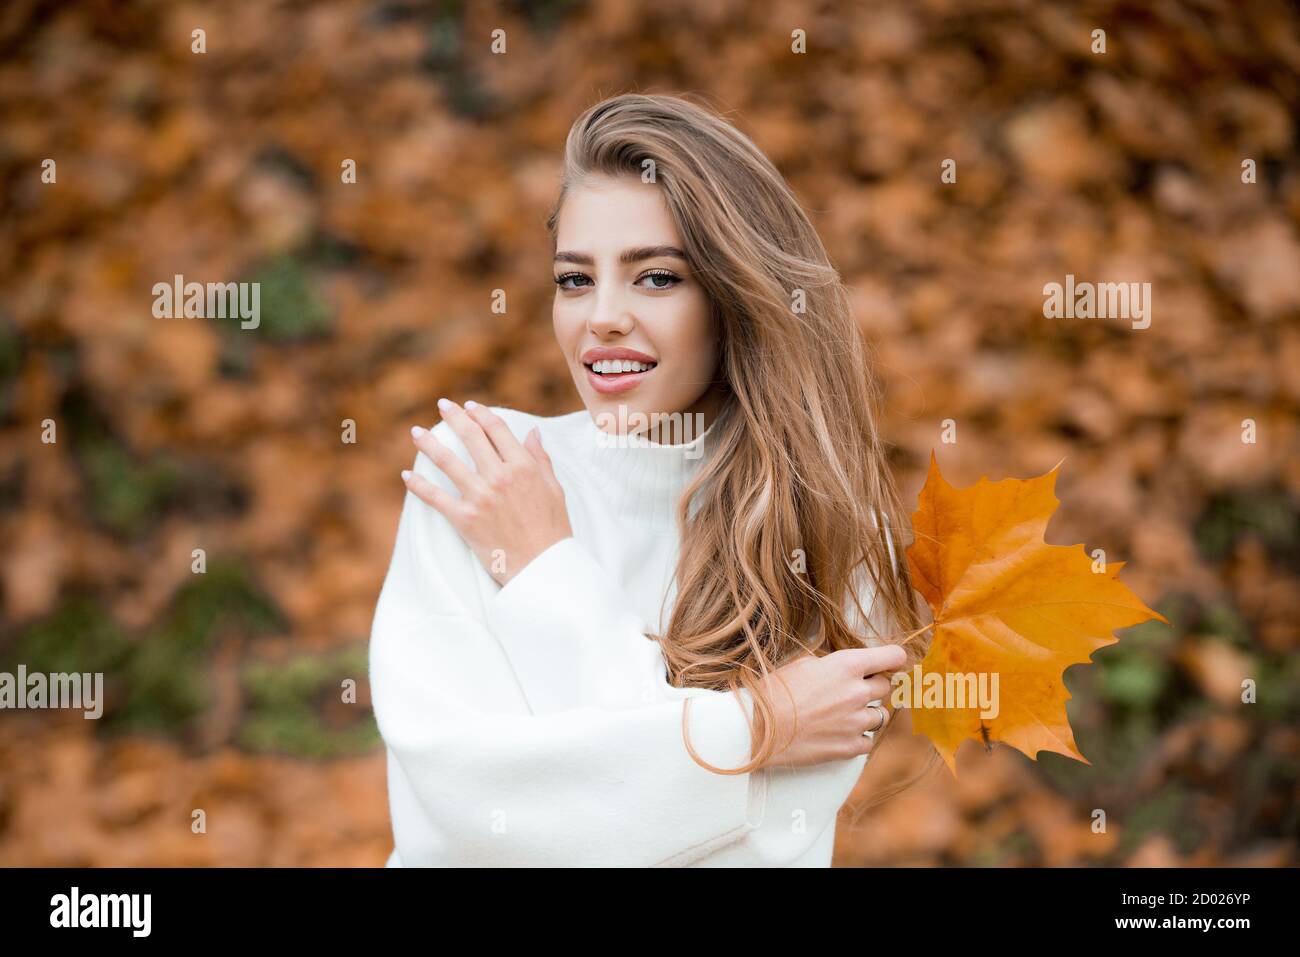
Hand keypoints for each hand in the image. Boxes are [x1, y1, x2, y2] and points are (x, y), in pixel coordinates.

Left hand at [402, 399, 572, 586]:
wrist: (542, 568)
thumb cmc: (552, 530)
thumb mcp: (555, 489)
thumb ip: (540, 458)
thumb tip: (532, 431)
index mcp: (523, 467)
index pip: (497, 430)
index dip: (481, 414)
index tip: (470, 406)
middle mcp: (500, 477)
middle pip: (471, 437)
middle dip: (454, 417)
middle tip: (442, 406)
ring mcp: (480, 497)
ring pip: (447, 461)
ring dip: (428, 444)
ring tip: (416, 432)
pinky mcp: (465, 519)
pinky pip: (435, 498)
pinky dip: (419, 485)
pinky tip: (407, 476)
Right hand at [753, 644, 905, 768]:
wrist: (757, 730)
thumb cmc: (774, 693)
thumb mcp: (801, 664)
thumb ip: (831, 665)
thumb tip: (845, 668)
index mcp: (846, 666)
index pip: (893, 656)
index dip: (894, 659)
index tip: (892, 663)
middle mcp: (857, 692)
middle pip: (885, 686)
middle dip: (871, 687)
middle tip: (850, 691)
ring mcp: (856, 722)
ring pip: (880, 716)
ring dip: (865, 714)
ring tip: (840, 716)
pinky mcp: (850, 747)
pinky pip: (868, 741)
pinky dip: (857, 738)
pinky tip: (837, 734)